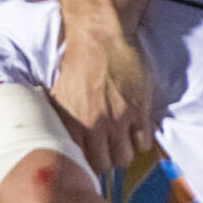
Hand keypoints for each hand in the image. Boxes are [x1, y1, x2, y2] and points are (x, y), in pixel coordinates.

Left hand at [49, 18, 153, 176]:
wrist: (99, 37)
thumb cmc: (78, 63)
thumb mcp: (59, 94)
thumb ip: (61, 121)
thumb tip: (58, 144)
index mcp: (71, 123)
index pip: (79, 162)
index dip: (86, 164)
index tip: (90, 159)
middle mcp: (94, 125)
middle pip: (104, 165)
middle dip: (107, 160)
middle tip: (109, 151)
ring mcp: (118, 119)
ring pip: (125, 158)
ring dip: (124, 153)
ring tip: (123, 142)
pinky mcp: (139, 110)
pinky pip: (144, 143)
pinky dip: (141, 141)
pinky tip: (136, 130)